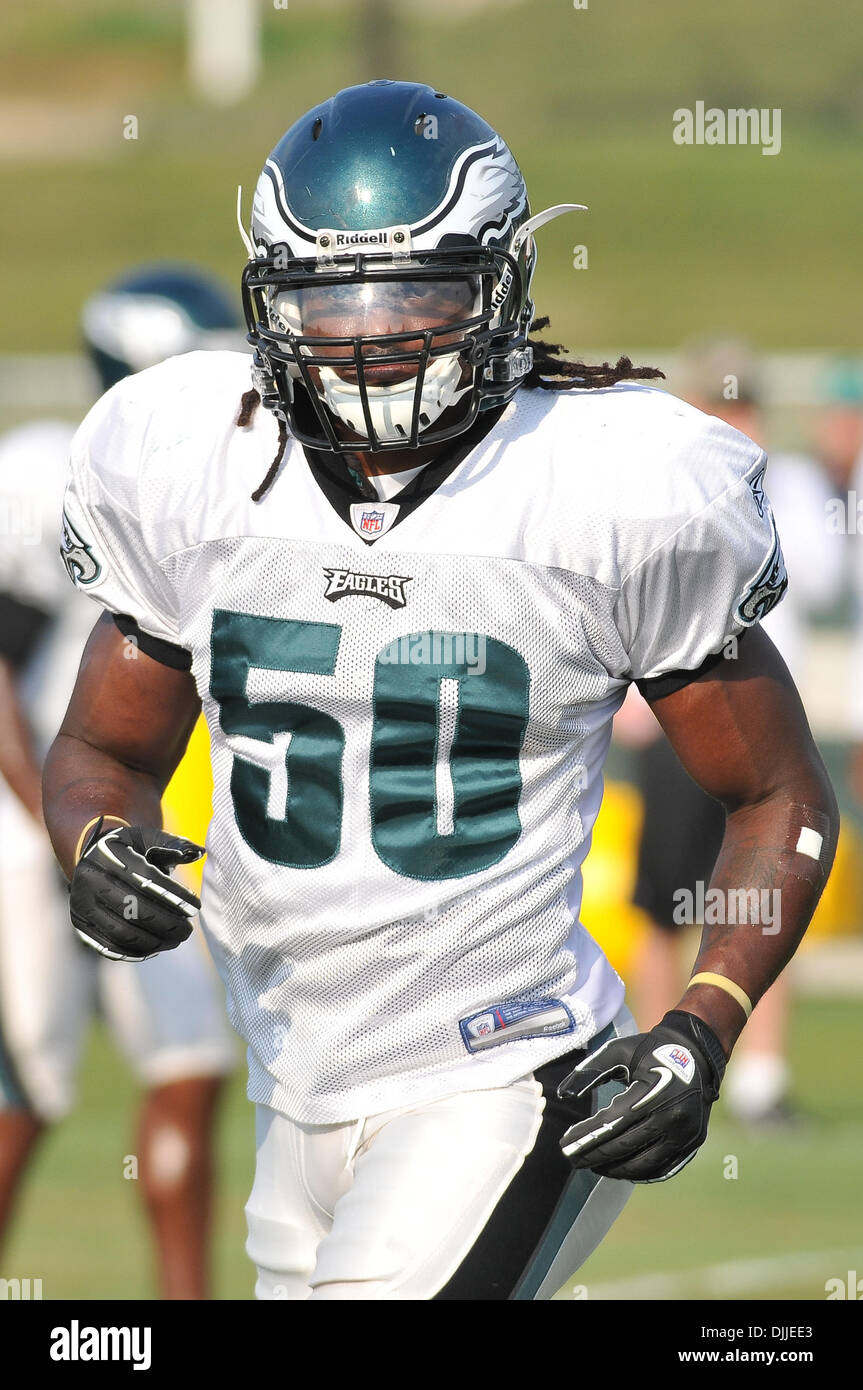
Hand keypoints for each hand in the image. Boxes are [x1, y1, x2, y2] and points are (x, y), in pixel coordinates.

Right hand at [70, 818, 203, 961]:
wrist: (94, 858)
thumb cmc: (130, 848)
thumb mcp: (148, 838)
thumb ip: (172, 844)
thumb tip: (198, 853)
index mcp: (107, 853)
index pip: (145, 880)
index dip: (173, 897)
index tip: (195, 908)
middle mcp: (89, 878)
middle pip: (133, 909)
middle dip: (166, 923)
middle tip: (188, 929)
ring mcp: (81, 903)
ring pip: (122, 932)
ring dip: (154, 941)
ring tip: (176, 939)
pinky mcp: (80, 924)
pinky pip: (110, 946)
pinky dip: (136, 951)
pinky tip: (157, 947)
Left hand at [557, 1010, 726, 1182]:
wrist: (696, 1051)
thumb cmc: (651, 1050)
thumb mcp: (618, 1051)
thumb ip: (590, 1071)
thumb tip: (563, 1094)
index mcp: (650, 1093)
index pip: (611, 1124)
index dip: (586, 1137)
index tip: (565, 1145)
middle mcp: (670, 1117)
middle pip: (624, 1146)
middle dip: (594, 1156)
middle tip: (573, 1160)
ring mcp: (684, 1133)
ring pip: (643, 1164)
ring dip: (615, 1169)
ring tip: (594, 1166)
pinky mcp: (692, 1142)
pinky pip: (662, 1167)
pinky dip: (640, 1172)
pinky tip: (622, 1169)